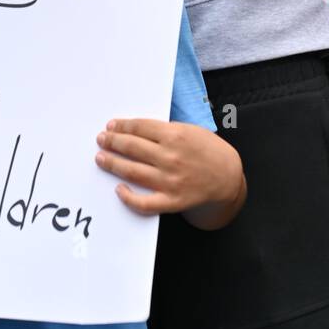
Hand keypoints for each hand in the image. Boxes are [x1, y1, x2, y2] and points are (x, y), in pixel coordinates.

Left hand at [95, 118, 245, 227]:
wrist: (228, 177)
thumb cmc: (209, 150)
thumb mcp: (190, 130)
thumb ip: (165, 130)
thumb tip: (135, 130)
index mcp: (175, 135)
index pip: (140, 128)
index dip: (122, 126)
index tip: (111, 126)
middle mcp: (170, 157)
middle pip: (132, 147)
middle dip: (112, 142)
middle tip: (101, 139)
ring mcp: (170, 181)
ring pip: (133, 171)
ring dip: (113, 164)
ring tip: (101, 158)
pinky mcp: (172, 201)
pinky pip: (144, 203)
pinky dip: (129, 197)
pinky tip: (119, 189)